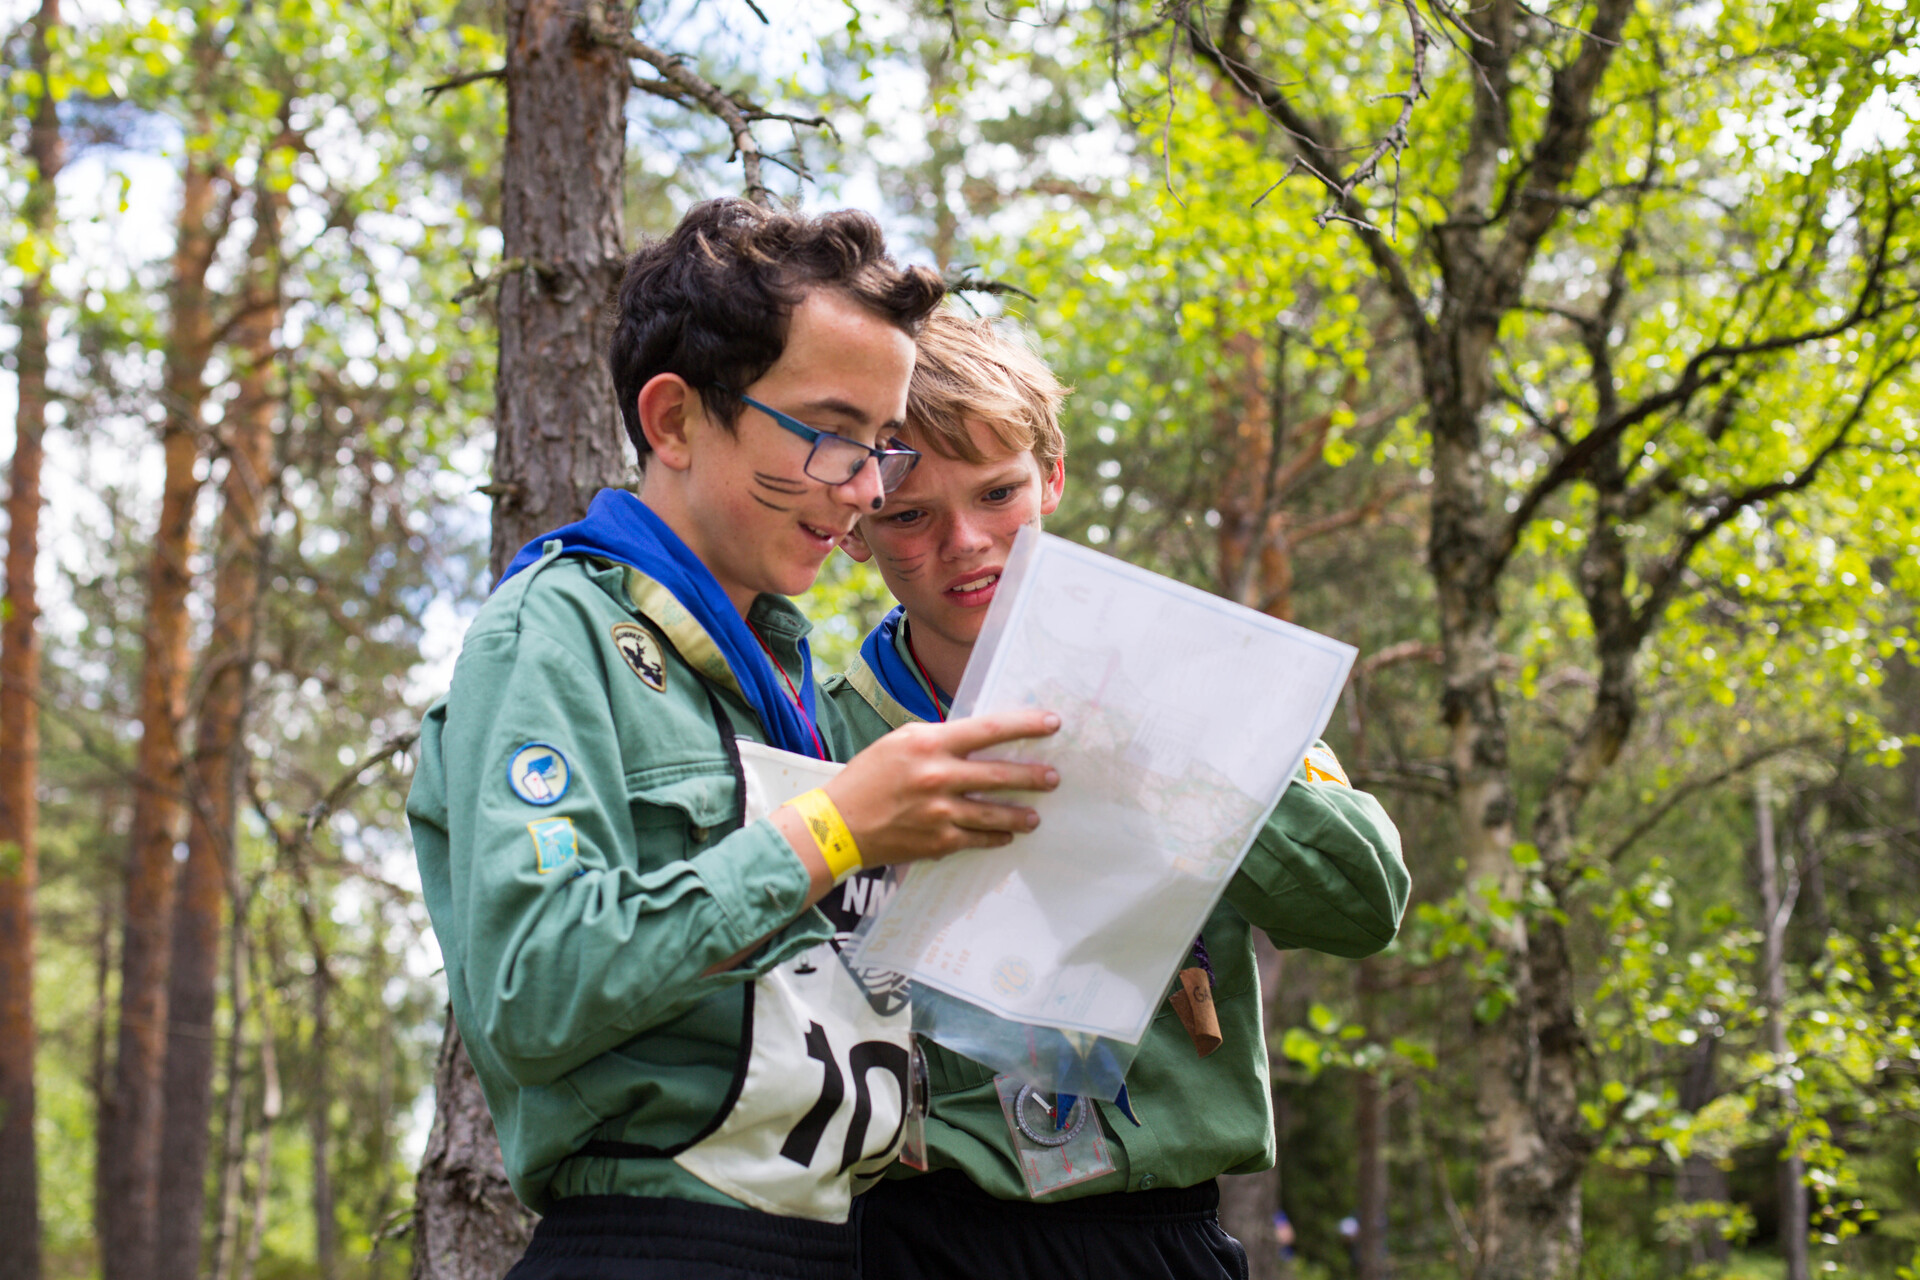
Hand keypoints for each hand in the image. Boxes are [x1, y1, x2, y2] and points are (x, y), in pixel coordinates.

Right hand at [817, 710, 1059, 867]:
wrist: (836, 825)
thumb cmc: (868, 778)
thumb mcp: (900, 743)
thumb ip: (939, 740)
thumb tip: (979, 740)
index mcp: (929, 744)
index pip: (989, 729)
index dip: (1026, 725)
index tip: (1052, 723)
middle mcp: (938, 776)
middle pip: (1001, 775)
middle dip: (1034, 776)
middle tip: (1054, 778)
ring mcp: (940, 812)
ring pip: (996, 813)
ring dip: (1021, 815)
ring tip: (1035, 816)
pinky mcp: (938, 842)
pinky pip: (978, 839)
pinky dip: (995, 837)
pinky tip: (1006, 836)